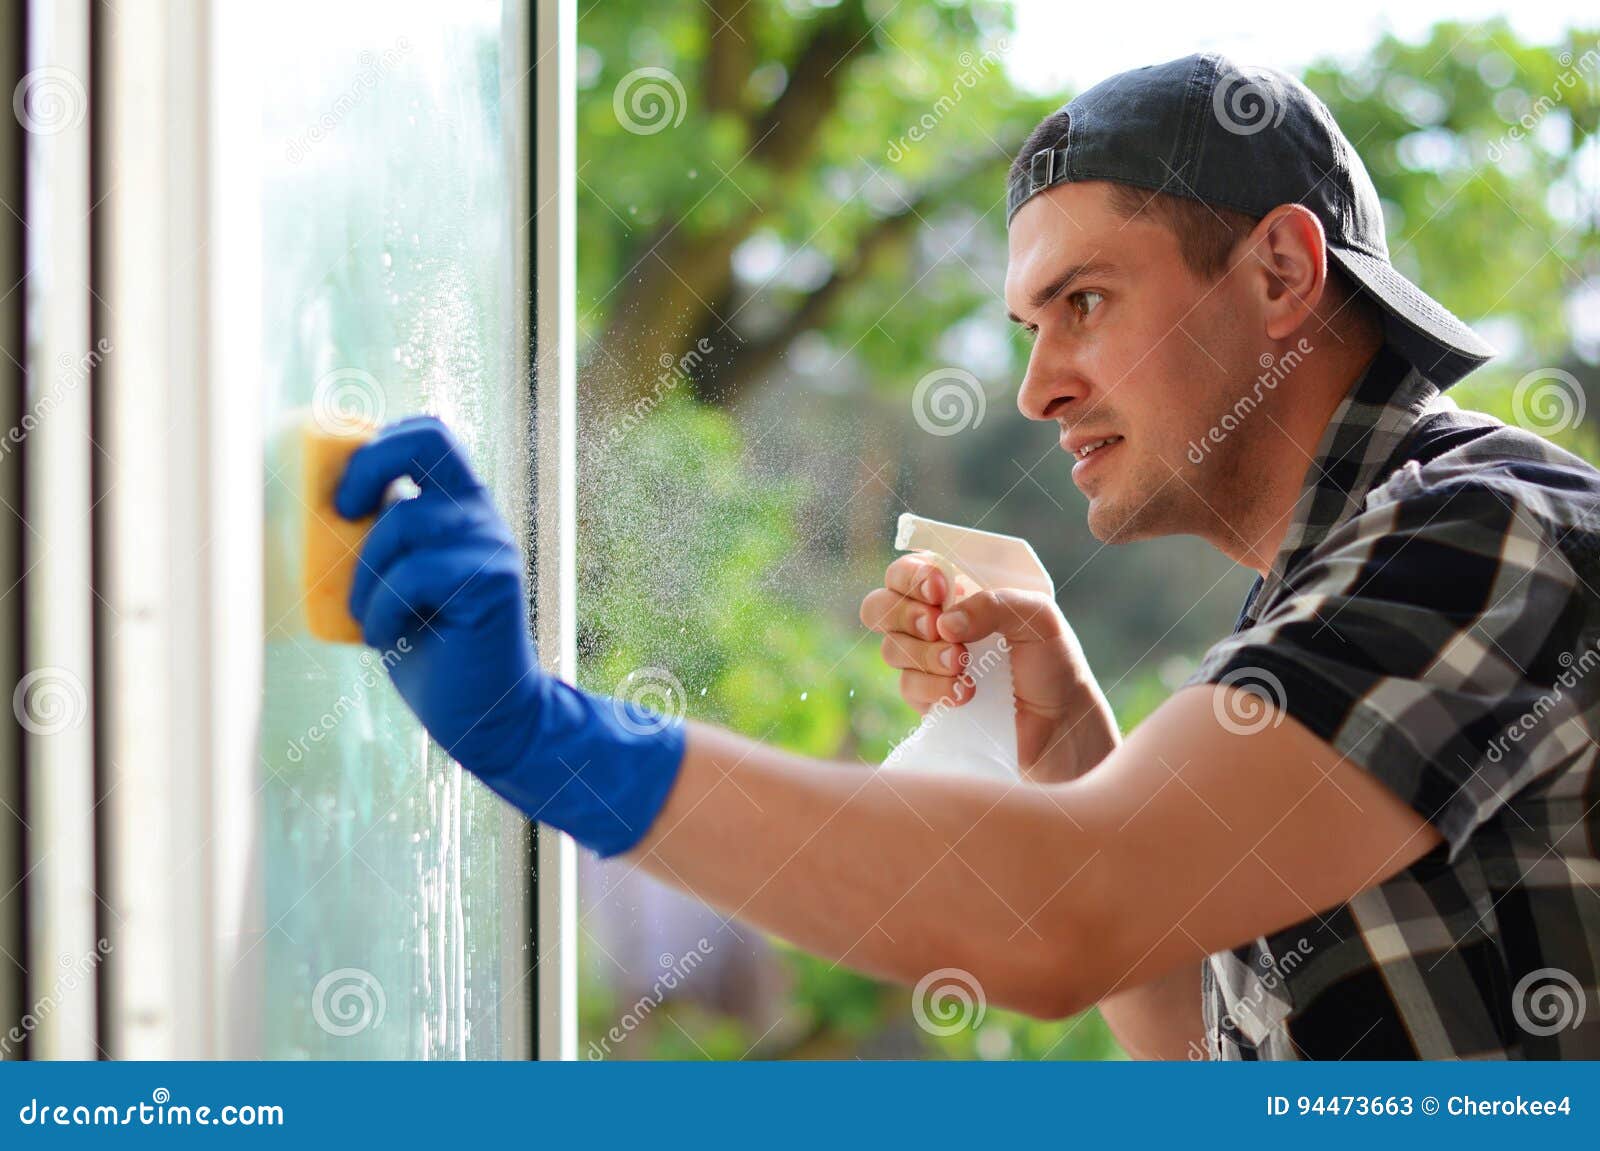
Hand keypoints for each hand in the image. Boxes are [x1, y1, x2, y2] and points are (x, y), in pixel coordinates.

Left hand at [335, 416, 684, 855]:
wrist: (486, 714)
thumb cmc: (431, 651)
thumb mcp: (393, 585)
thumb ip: (375, 544)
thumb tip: (310, 513)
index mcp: (457, 508)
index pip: (427, 434)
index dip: (377, 444)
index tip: (343, 495)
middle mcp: (479, 516)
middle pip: (428, 440)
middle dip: (367, 465)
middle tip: (340, 513)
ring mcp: (490, 545)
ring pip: (403, 520)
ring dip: (365, 575)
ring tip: (372, 618)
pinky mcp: (492, 581)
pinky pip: (413, 574)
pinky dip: (382, 611)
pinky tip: (391, 639)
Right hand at [859, 553, 1118, 780]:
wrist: (1059, 721)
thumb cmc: (1052, 659)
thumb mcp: (1038, 617)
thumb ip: (994, 604)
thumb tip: (944, 623)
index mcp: (955, 591)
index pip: (908, 571)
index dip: (911, 575)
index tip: (938, 589)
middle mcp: (932, 622)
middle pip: (878, 606)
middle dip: (904, 614)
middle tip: (938, 627)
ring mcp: (925, 661)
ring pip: (891, 648)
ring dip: (925, 654)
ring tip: (962, 664)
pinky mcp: (927, 698)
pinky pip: (908, 686)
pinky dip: (935, 687)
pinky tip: (966, 693)